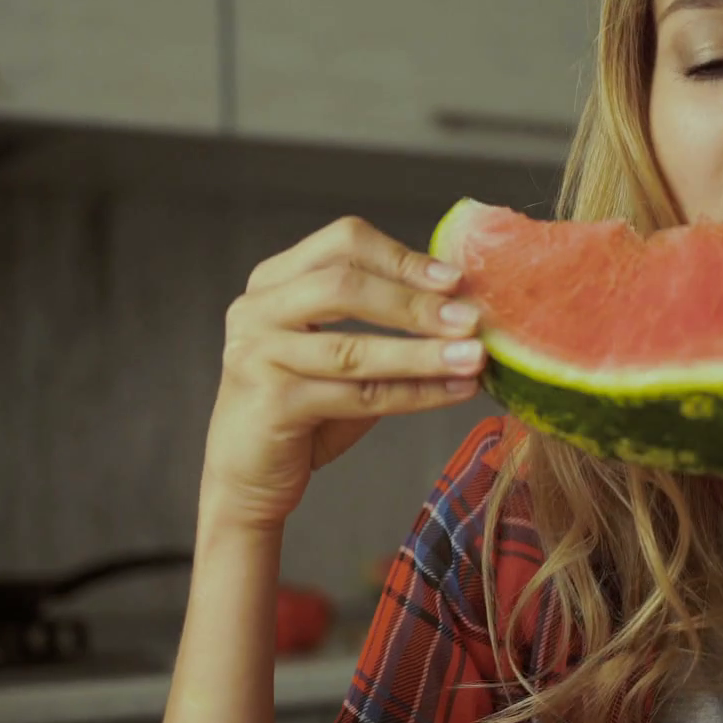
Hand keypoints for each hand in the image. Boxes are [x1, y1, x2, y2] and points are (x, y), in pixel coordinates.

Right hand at [202, 217, 483, 531]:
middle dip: (415, 303)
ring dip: (421, 353)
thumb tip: (462, 303)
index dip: (402, 258)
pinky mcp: (271, 401)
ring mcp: (257, 353)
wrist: (248, 479)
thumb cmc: (303, 411)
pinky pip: (357, 395)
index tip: (456, 277)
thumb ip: (382, 321)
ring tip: (474, 357)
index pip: (343, 243)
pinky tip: (452, 392)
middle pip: (345, 286)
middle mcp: (257, 308)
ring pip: (353, 347)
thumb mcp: (340, 352)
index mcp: (274, 280)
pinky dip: (413, 394)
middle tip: (471, 319)